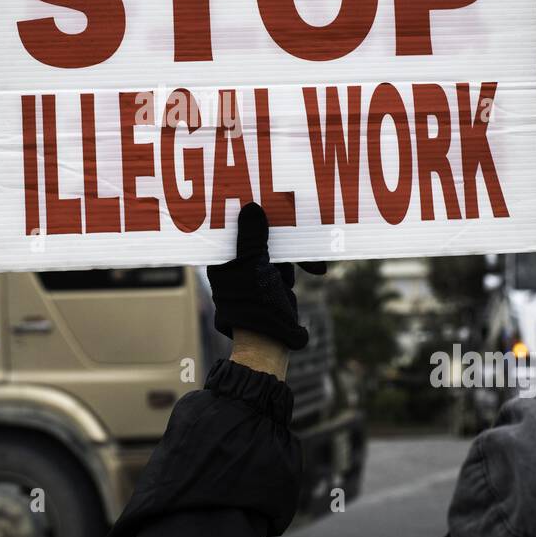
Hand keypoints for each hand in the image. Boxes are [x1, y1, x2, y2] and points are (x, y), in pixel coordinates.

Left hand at [207, 202, 325, 356]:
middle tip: (296, 214)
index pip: (230, 224)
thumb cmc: (256, 307)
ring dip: (295, 249)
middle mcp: (234, 262)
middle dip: (279, 228)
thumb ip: (252, 238)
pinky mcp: (270, 280)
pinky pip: (286, 260)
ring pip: (275, 245)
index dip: (245, 207)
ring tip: (310, 261)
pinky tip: (315, 269)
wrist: (271, 343)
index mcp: (221, 259)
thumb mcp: (254, 267)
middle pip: (255, 231)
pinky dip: (300, 262)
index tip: (262, 192)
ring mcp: (253, 271)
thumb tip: (252, 208)